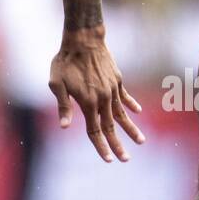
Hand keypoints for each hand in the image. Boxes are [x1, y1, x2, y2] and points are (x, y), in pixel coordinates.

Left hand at [47, 28, 144, 160]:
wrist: (84, 39)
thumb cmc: (66, 61)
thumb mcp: (57, 83)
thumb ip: (63, 105)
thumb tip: (64, 127)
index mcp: (88, 102)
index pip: (95, 131)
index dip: (101, 147)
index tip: (108, 160)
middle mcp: (103, 99)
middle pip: (111, 127)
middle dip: (118, 145)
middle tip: (126, 160)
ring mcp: (112, 90)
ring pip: (122, 114)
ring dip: (131, 129)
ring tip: (141, 141)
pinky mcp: (117, 80)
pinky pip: (125, 97)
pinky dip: (131, 105)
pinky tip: (137, 112)